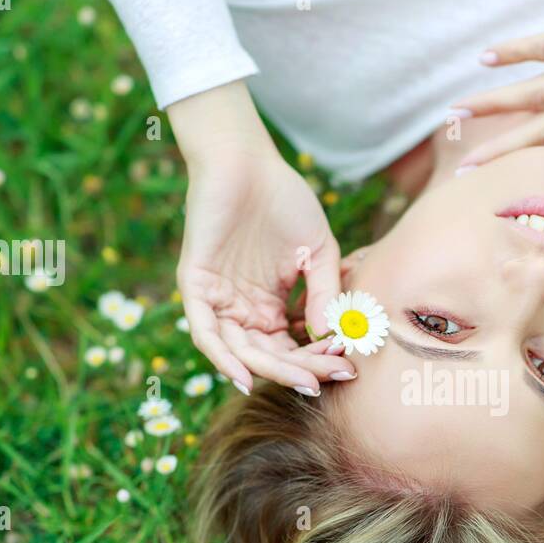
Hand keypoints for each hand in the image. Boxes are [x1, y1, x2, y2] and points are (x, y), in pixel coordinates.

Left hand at [175, 144, 355, 396]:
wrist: (246, 161)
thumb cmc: (283, 200)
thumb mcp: (318, 252)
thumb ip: (325, 293)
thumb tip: (331, 337)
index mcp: (270, 305)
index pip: (292, 348)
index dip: (317, 362)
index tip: (347, 367)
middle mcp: (242, 309)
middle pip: (268, 357)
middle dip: (300, 371)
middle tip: (329, 379)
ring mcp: (218, 299)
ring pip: (240, 352)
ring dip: (271, 370)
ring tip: (304, 381)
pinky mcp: (196, 286)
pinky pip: (205, 334)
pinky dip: (223, 359)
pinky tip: (246, 377)